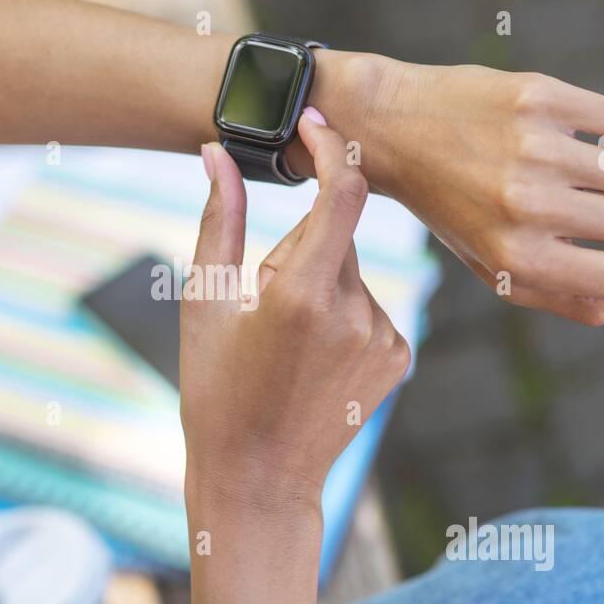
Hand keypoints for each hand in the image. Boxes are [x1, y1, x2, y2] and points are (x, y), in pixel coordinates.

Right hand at [180, 111, 410, 516]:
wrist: (259, 479)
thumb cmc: (215, 388)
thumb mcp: (204, 302)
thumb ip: (220, 219)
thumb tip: (217, 152)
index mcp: (303, 296)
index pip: (343, 192)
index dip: (332, 148)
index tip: (314, 125)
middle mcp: (356, 314)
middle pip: (336, 235)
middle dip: (301, 248)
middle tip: (263, 304)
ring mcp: (384, 339)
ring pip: (353, 273)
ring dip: (322, 283)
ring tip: (286, 343)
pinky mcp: (399, 359)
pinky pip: (371, 307)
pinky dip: (344, 315)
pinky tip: (313, 359)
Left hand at [307, 55, 603, 324]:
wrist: (390, 127)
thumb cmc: (449, 203)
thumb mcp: (486, 263)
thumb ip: (554, 293)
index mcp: (516, 258)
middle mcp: (528, 208)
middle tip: (599, 208)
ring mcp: (536, 149)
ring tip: (588, 171)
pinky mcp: (540, 97)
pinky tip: (588, 135)